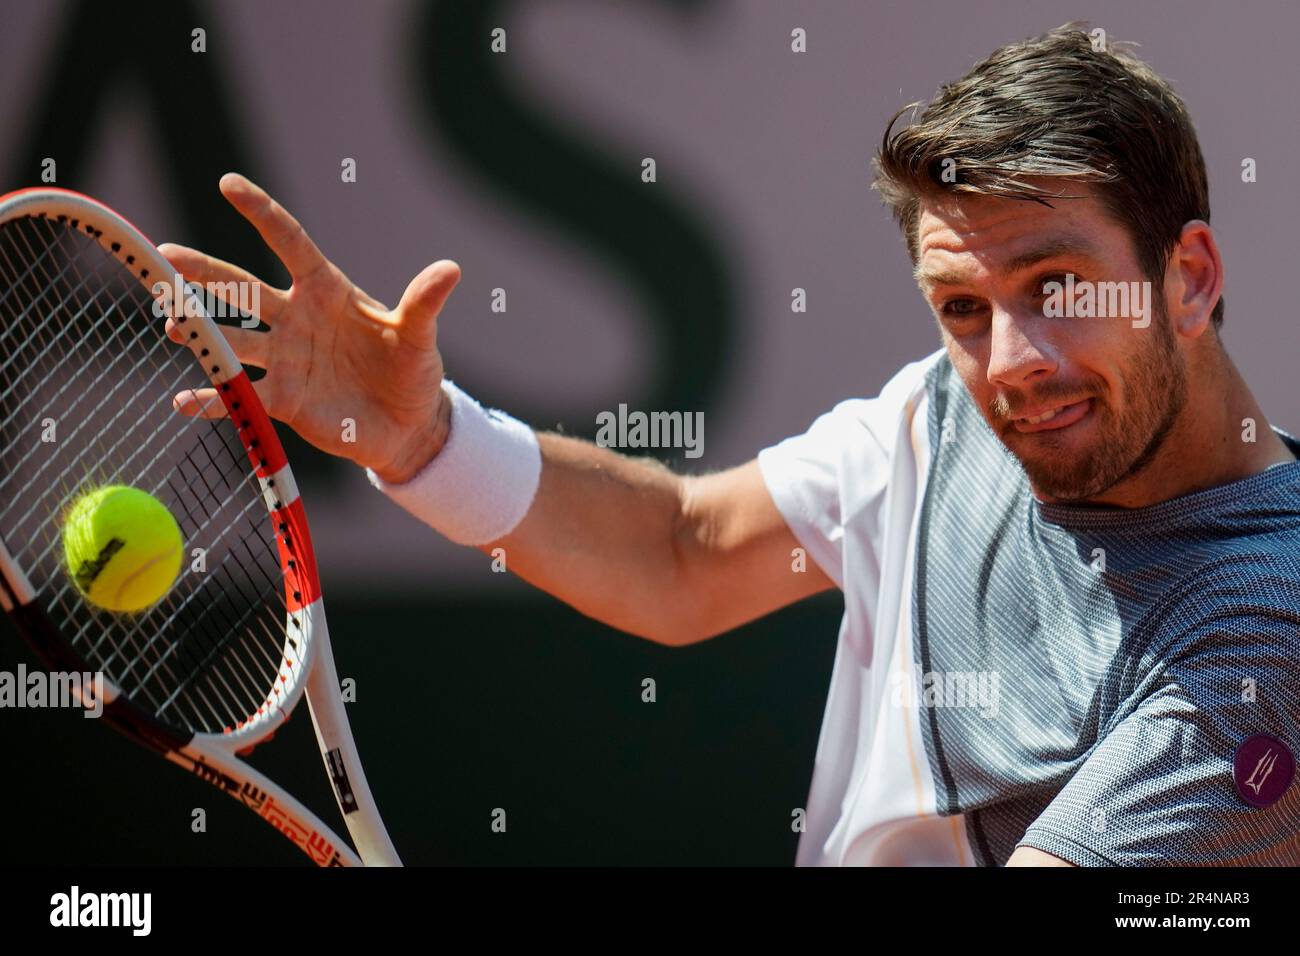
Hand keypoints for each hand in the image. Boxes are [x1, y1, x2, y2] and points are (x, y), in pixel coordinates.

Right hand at [159, 173, 457, 483]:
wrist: (408, 426)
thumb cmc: (412, 372)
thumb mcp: (420, 336)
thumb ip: (423, 303)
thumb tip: (451, 270)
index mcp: (327, 291)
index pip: (289, 242)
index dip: (261, 213)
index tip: (229, 182)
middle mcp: (297, 319)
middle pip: (243, 288)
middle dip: (204, 272)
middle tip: (164, 255)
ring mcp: (286, 358)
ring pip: (233, 339)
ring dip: (201, 332)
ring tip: (172, 322)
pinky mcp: (284, 400)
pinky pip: (241, 395)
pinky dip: (213, 398)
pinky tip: (183, 400)